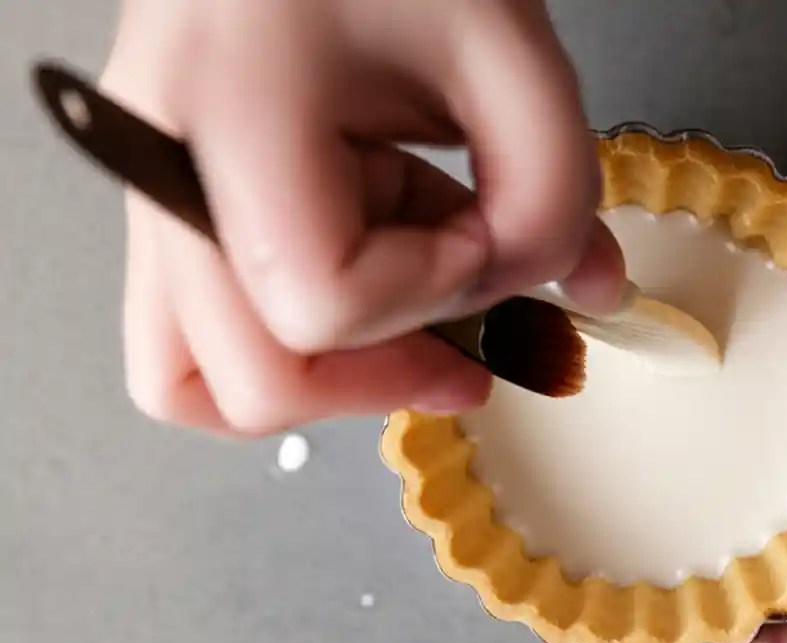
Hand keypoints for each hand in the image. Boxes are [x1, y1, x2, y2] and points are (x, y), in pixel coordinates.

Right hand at [102, 0, 623, 434]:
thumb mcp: (512, 53)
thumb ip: (553, 191)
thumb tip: (573, 294)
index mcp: (229, 108)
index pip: (322, 301)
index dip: (436, 289)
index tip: (489, 233)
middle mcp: (155, 160)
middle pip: (251, 380)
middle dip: (386, 369)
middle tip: (473, 338)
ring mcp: (147, 187)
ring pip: (199, 380)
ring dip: (333, 374)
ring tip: (419, 316)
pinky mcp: (172, 199)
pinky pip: (206, 332)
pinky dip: (302, 342)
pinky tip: (384, 278)